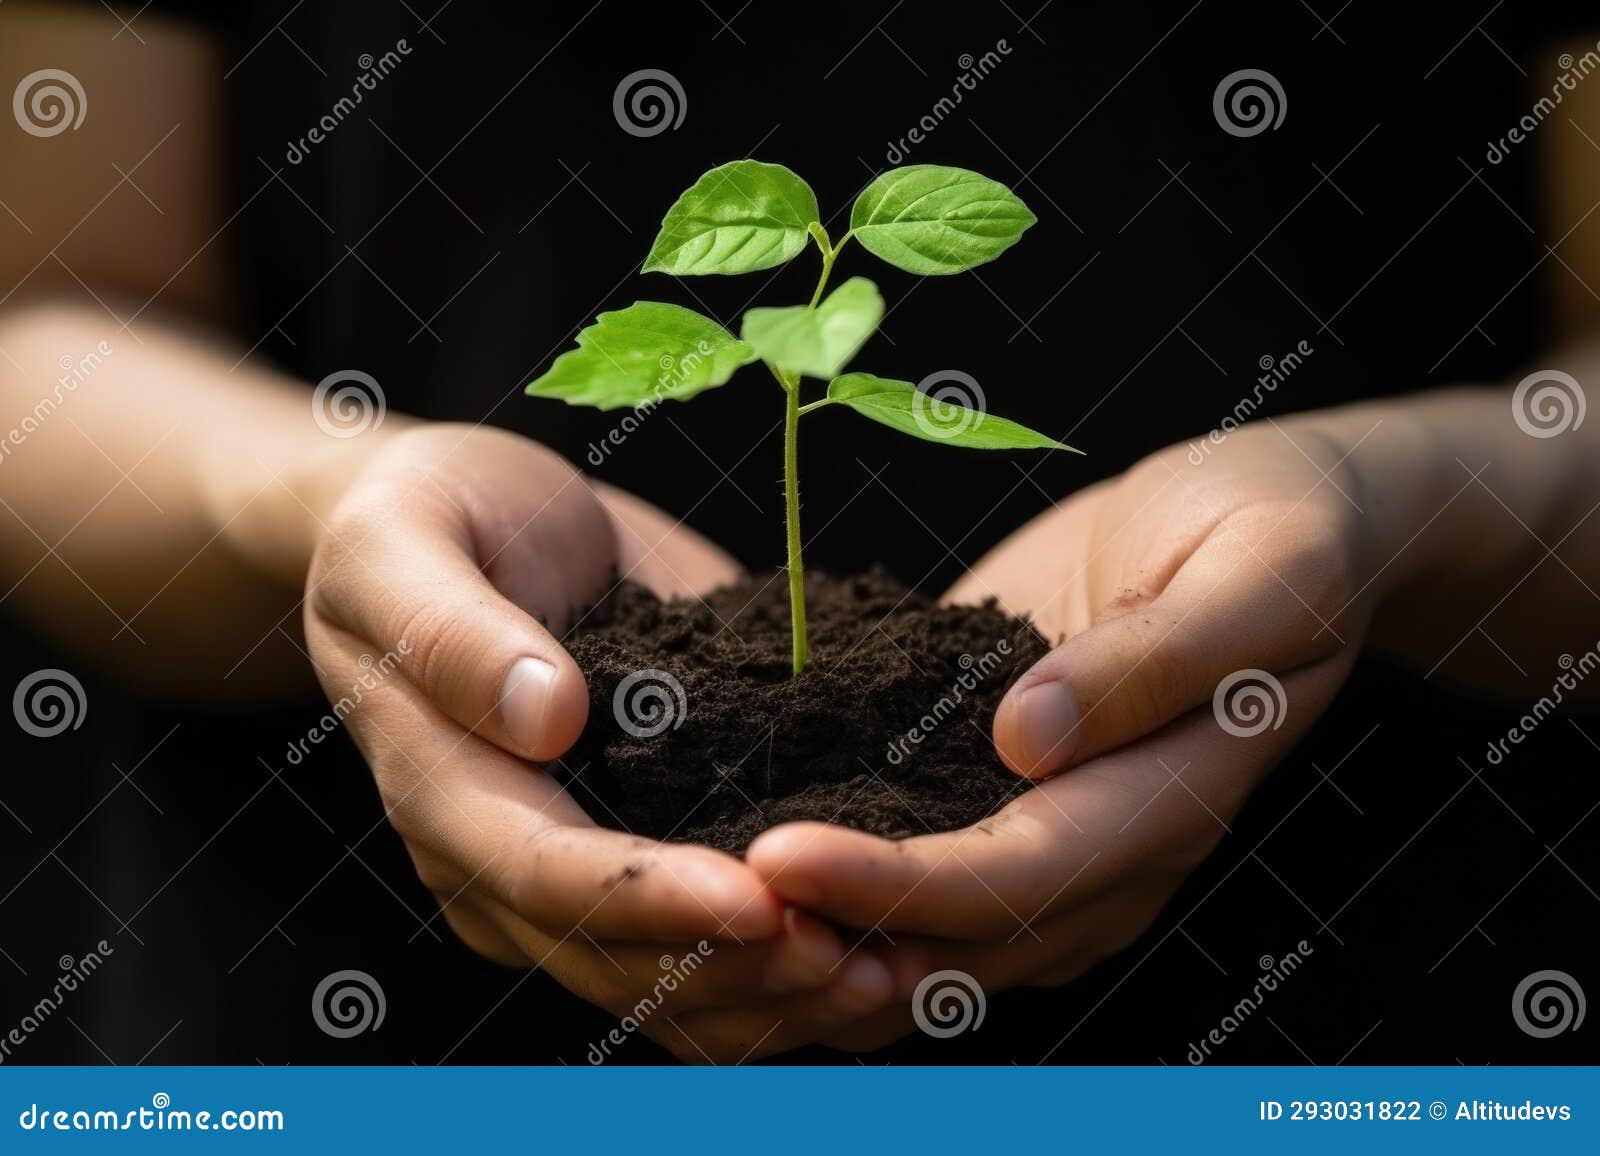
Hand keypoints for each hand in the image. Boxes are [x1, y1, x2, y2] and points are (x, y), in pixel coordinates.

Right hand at [303, 423, 893, 1060]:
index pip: (542, 875)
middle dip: (737, 970)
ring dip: (777, 994)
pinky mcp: (647, 850)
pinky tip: (882, 952)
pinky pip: (707, 948)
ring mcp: (578, 870)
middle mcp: (504, 861)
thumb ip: (454, 631)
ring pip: (669, 985)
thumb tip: (545, 716)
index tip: (757, 900)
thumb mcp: (403, 542)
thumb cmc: (430, 516)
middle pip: (615, 958)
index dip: (648, 900)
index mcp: (443, 790)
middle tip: (859, 958)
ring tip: (890, 972)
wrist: (477, 521)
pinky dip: (789, 967)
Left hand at [746, 421, 1374, 1048]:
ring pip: (927, 932)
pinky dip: (835, 878)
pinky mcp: (999, 792)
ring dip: (819, 935)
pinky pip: (915, 859)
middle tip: (698, 900)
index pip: (1019, 880)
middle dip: (829, 930)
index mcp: (1168, 802)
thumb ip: (1152, 660)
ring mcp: (1050, 832)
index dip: (899, 884)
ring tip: (697, 905)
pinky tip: (735, 850)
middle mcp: (1105, 850)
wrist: (1270, 525)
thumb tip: (1029, 738)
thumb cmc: (1276, 532)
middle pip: (957, 937)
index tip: (779, 856)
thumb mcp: (1252, 575)